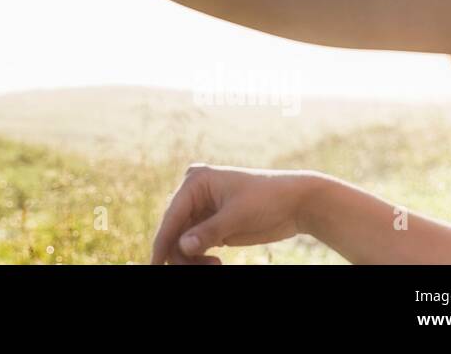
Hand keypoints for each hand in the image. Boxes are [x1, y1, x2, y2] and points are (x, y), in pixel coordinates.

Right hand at [149, 164, 322, 263]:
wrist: (295, 203)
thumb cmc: (267, 199)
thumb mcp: (238, 216)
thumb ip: (208, 232)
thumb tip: (182, 246)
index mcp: (196, 182)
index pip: (173, 215)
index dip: (163, 241)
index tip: (155, 263)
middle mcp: (194, 194)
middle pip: (175, 230)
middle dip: (181, 254)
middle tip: (202, 269)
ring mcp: (202, 209)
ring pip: (183, 241)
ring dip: (192, 259)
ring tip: (215, 267)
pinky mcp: (212, 223)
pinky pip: (195, 244)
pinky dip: (200, 258)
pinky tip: (216, 263)